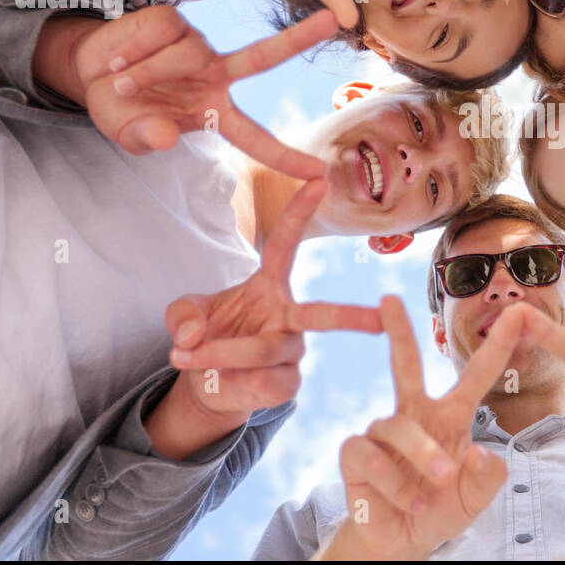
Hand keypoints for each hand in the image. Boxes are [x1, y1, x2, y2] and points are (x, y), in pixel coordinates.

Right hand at [70, 3, 334, 178]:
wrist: (89, 72)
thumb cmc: (120, 109)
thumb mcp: (128, 134)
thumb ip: (146, 140)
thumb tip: (167, 138)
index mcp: (215, 112)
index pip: (256, 139)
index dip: (285, 157)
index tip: (318, 174)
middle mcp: (216, 75)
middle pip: (263, 57)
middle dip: (297, 39)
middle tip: (332, 21)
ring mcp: (197, 45)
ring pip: (187, 54)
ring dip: (149, 71)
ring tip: (120, 79)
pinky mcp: (174, 20)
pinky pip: (163, 33)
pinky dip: (137, 48)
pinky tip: (120, 58)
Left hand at [161, 179, 382, 420]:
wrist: (208, 385)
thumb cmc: (206, 336)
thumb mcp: (185, 316)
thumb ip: (182, 314)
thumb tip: (193, 336)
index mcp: (269, 285)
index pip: (286, 244)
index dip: (300, 213)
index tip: (319, 180)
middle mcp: (289, 316)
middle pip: (322, 315)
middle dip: (353, 316)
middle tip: (381, 318)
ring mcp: (293, 352)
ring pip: (266, 350)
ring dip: (221, 353)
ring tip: (184, 357)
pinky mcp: (287, 384)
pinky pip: (263, 383)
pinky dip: (229, 382)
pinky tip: (218, 381)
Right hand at [331, 298, 521, 559]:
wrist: (403, 543)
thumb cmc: (441, 508)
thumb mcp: (476, 498)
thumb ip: (487, 478)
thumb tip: (478, 454)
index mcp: (450, 417)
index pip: (476, 376)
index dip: (498, 347)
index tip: (517, 314)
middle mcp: (415, 415)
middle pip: (404, 364)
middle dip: (398, 331)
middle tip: (388, 299)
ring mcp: (382, 432)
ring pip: (398, 425)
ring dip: (421, 453)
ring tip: (440, 481)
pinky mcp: (356, 454)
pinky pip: (369, 455)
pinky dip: (393, 482)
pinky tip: (411, 501)